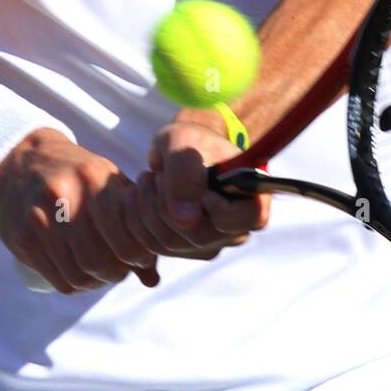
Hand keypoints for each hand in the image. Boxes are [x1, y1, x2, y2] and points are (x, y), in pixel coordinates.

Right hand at [0, 128, 160, 294]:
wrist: (23, 162)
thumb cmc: (79, 176)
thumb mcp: (109, 184)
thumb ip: (135, 223)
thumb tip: (153, 280)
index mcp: (93, 177)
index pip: (125, 238)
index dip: (138, 257)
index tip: (139, 257)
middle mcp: (64, 195)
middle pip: (99, 261)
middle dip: (116, 273)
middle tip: (120, 269)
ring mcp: (38, 217)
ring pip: (78, 275)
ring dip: (96, 283)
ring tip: (101, 272)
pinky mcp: (21, 236)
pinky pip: (57, 279)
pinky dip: (75, 285)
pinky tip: (80, 272)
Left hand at [123, 117, 270, 263]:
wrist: (182, 151)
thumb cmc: (191, 142)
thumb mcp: (184, 140)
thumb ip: (185, 171)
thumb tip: (185, 220)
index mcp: (252, 194)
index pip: (252, 218)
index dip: (223, 210)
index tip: (203, 192)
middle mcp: (236, 226)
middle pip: (199, 236)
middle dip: (168, 203)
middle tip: (159, 174)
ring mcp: (211, 243)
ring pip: (171, 243)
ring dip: (148, 207)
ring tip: (150, 179)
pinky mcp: (184, 250)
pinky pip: (153, 246)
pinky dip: (138, 219)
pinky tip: (140, 195)